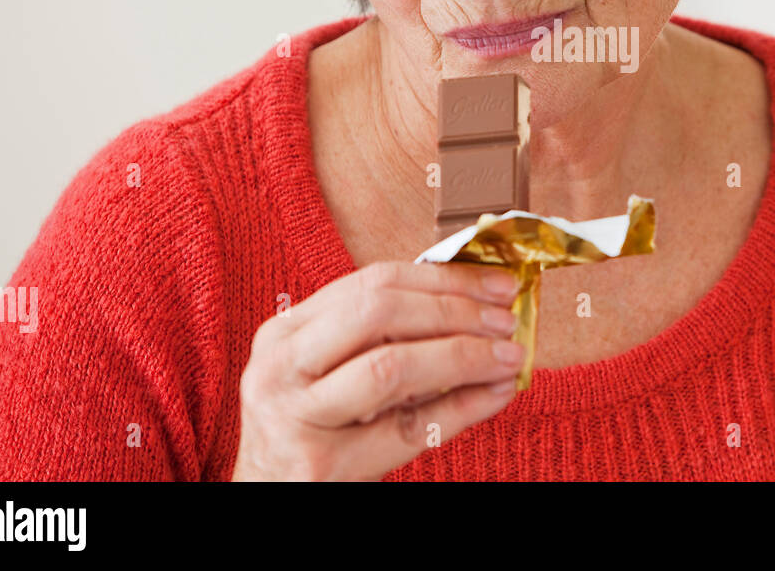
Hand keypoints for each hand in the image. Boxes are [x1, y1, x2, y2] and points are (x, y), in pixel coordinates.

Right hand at [231, 261, 523, 479]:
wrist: (267, 496)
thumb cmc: (310, 431)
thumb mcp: (331, 372)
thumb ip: (385, 338)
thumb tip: (479, 308)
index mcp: (286, 331)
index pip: (373, 281)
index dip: (443, 278)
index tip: (495, 283)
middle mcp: (282, 365)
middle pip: (379, 313)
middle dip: (454, 310)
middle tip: (504, 319)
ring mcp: (296, 414)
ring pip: (391, 366)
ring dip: (463, 355)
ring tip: (507, 356)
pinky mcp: (320, 463)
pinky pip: (406, 429)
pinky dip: (462, 408)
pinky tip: (494, 395)